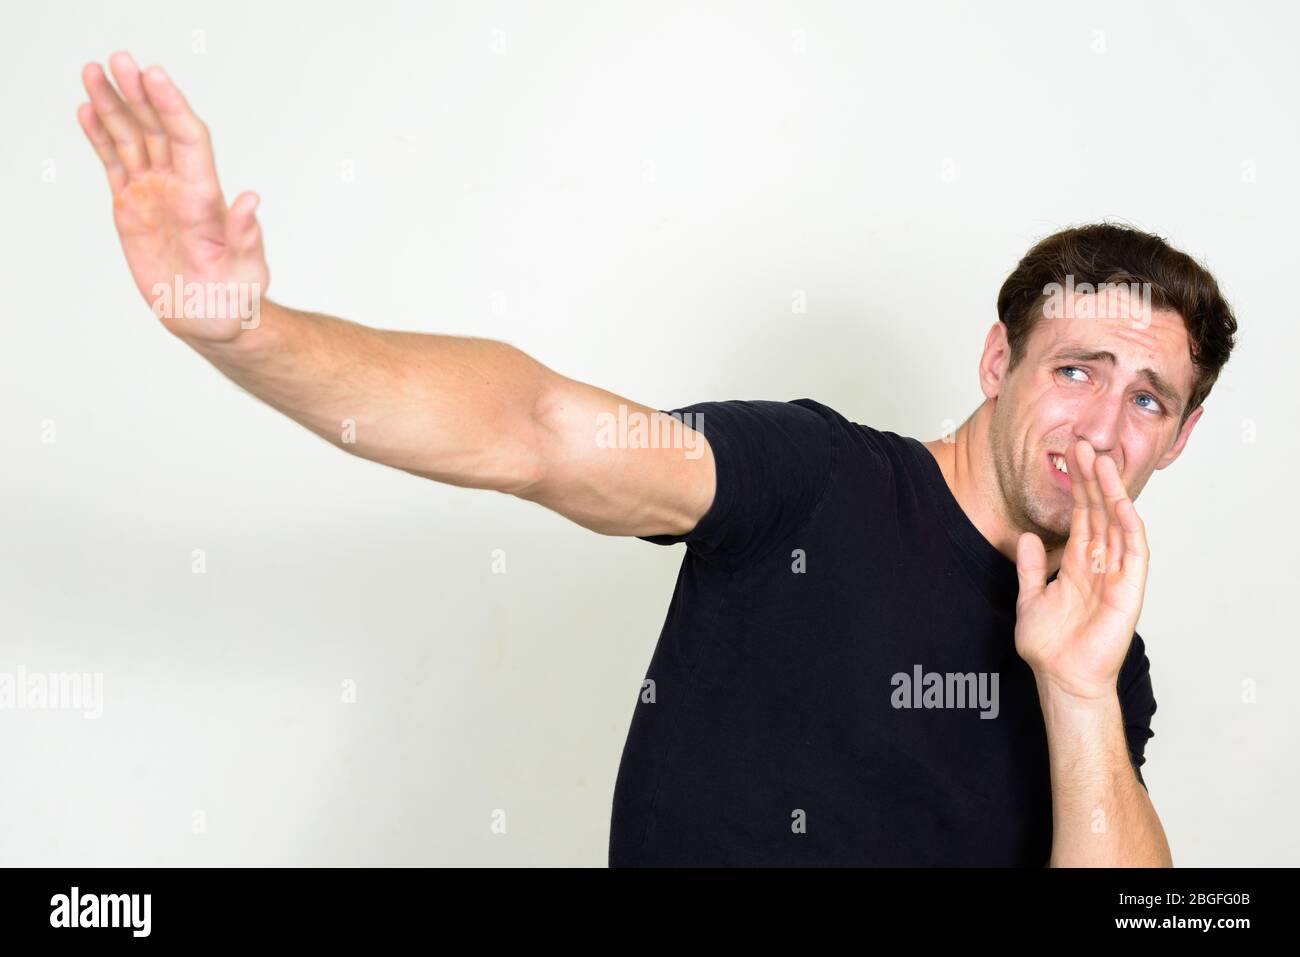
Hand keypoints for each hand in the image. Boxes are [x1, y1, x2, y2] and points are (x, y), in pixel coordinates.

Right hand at [77, 52, 267, 341]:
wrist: (212, 320)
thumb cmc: (236, 299)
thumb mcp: (249, 272)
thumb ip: (248, 237)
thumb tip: (253, 200)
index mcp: (205, 196)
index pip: (188, 138)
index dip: (171, 106)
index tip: (154, 75)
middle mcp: (179, 186)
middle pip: (157, 128)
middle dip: (138, 94)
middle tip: (118, 59)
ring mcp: (155, 194)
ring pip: (132, 139)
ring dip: (113, 106)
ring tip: (93, 72)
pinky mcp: (132, 207)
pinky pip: (114, 164)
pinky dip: (100, 138)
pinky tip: (88, 110)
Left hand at [1013, 439, 1149, 700]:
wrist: (1061, 678)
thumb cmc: (1050, 646)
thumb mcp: (1030, 597)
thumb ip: (1029, 567)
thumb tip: (1028, 537)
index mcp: (1078, 564)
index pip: (1082, 516)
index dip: (1079, 487)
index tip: (1071, 457)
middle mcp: (1100, 565)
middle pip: (1100, 513)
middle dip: (1094, 480)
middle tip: (1085, 446)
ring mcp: (1117, 576)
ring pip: (1117, 525)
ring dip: (1112, 493)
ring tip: (1102, 462)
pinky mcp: (1129, 591)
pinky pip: (1133, 554)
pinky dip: (1129, 528)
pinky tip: (1122, 503)